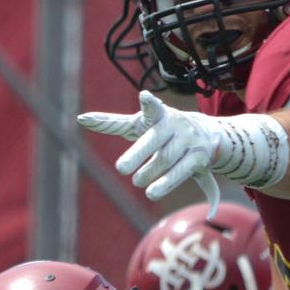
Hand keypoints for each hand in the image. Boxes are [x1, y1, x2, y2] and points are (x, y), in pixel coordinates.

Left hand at [81, 90, 224, 211]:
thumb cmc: (162, 129)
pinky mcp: (199, 157)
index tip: (144, 97)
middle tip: (120, 169)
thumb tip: (81, 118)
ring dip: (149, 173)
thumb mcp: (140, 124)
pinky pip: (181, 172)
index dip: (149, 103)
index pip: (153, 107)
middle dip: (138, 154)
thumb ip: (113, 123)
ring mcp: (189, 140)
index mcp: (159, 114)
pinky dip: (166, 183)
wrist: (208, 135)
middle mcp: (175, 124)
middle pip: (154, 140)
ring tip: (136, 182)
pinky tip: (152, 193)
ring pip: (166, 159)